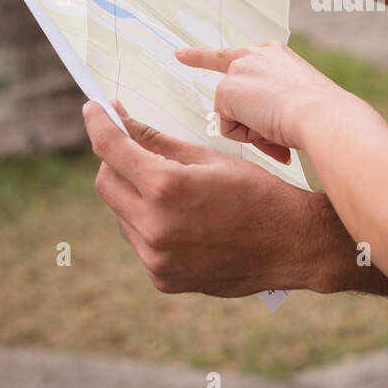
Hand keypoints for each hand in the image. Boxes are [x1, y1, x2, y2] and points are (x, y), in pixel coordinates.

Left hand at [82, 100, 352, 295]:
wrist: (293, 246)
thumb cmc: (257, 192)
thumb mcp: (209, 157)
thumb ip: (157, 142)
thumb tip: (119, 121)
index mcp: (166, 188)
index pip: (110, 148)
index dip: (98, 123)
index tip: (94, 109)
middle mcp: (154, 227)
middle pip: (105, 184)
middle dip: (116, 162)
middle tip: (136, 148)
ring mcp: (156, 258)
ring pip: (121, 215)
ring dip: (134, 196)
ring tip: (175, 192)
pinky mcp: (163, 279)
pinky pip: (140, 242)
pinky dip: (150, 226)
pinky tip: (184, 221)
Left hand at [175, 41, 362, 154]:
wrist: (322, 114)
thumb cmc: (321, 112)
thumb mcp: (300, 99)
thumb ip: (275, 104)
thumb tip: (266, 130)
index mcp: (276, 55)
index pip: (237, 55)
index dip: (204, 56)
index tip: (181, 53)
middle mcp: (255, 56)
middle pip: (228, 85)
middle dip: (215, 83)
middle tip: (180, 56)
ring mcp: (240, 71)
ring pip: (232, 112)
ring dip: (251, 128)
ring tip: (276, 126)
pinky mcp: (228, 90)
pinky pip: (229, 126)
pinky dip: (246, 134)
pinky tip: (266, 126)